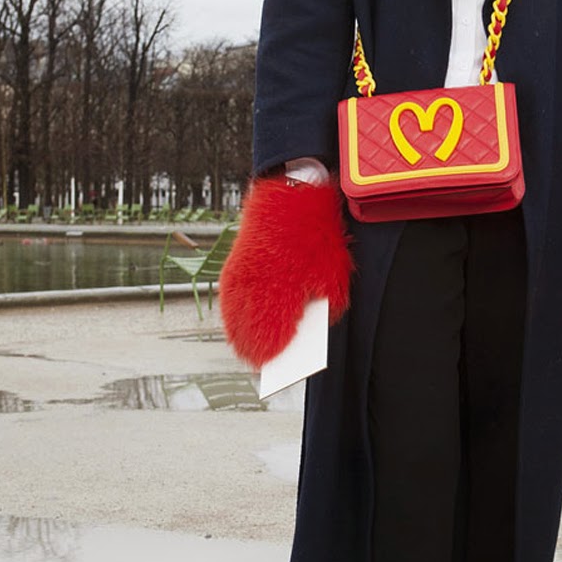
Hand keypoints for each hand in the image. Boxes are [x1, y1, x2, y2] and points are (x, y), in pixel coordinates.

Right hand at [219, 176, 351, 368]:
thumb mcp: (332, 274)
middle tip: (259, 364)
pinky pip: (228, 299)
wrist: (292, 197)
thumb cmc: (316, 236)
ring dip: (239, 334)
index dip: (272, 350)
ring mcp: (241, 276)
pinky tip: (235, 323)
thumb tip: (318, 322)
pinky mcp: (234, 265)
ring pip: (234, 315)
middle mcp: (257, 286)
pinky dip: (231, 314)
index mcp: (283, 291)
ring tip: (245, 350)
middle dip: (255, 347)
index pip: (272, 333)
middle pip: (249, 328)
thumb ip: (326, 303)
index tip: (274, 363)